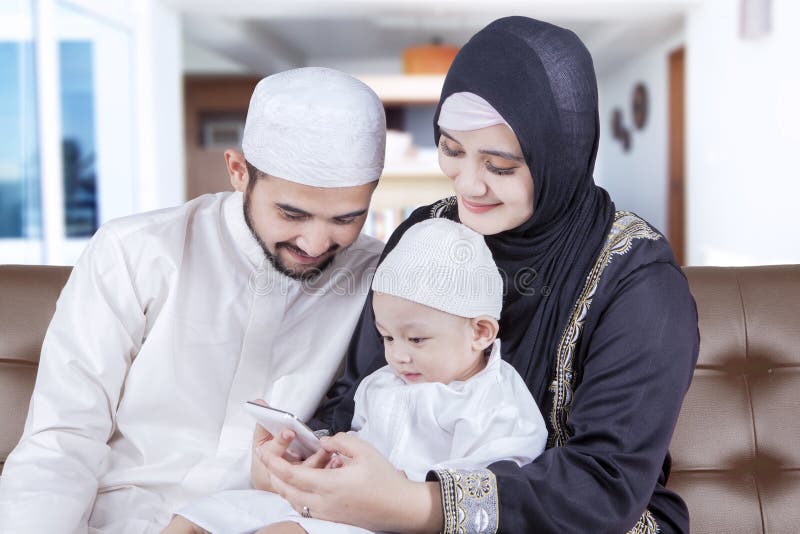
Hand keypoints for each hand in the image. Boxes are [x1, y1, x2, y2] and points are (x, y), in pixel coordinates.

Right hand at [250, 402, 330, 492]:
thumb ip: (263, 421)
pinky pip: (321, 478)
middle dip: (312, 458)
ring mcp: (297, 481)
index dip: (281, 441)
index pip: (274, 452)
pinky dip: (330, 469)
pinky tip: (338, 460)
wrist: (268, 478)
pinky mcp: (309, 482)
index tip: (289, 431)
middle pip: (298, 469)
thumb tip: (259, 403)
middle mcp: (283, 475)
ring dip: (323, 463)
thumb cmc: (266, 456)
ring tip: (332, 451)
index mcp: (267, 463)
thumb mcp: (260, 439)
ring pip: (311, 475)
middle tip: (321, 445)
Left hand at [263, 432, 442, 532]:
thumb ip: (340, 441)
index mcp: (330, 484)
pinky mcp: (331, 518)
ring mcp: (326, 513)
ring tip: (279, 468)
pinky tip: (299, 483)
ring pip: (293, 500)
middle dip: (272, 474)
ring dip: (283, 484)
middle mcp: (323, 502)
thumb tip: (324, 441)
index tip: (263, 451)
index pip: (292, 475)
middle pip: (286, 491)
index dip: (274, 463)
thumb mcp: (364, 451)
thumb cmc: (384, 479)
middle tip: (266, 457)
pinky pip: (305, 506)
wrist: (399, 507)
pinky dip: (295, 494)